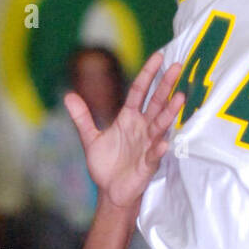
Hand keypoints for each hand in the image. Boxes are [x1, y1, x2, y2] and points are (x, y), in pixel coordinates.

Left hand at [67, 52, 183, 210]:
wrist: (111, 192)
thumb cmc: (106, 164)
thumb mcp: (90, 138)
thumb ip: (82, 117)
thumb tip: (68, 96)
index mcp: (129, 118)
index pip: (139, 91)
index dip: (147, 74)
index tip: (158, 56)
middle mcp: (142, 128)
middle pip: (155, 102)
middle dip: (165, 85)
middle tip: (177, 66)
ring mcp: (148, 144)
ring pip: (160, 125)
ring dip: (170, 112)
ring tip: (179, 97)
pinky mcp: (148, 164)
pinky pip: (154, 154)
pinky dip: (159, 148)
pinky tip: (164, 142)